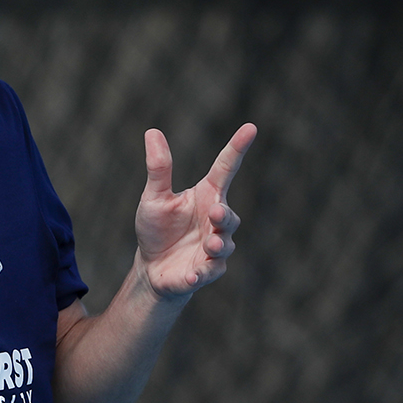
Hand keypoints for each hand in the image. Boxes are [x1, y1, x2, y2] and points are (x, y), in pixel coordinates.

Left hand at [135, 123, 256, 299]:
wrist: (151, 268)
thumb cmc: (156, 229)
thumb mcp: (154, 198)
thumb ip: (159, 169)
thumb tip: (152, 132)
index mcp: (206, 196)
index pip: (226, 168)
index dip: (237, 148)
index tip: (250, 127)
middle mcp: (215, 220)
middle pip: (230, 215)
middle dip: (225, 215)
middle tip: (215, 211)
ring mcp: (214, 247)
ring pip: (224, 245)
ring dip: (217, 244)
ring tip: (208, 244)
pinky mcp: (206, 271)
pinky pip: (209, 272)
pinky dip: (201, 274)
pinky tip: (191, 276)